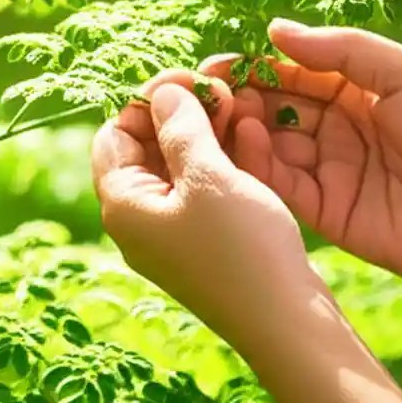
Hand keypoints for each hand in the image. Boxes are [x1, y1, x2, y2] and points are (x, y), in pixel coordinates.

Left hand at [91, 72, 323, 345]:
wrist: (288, 323)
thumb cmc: (242, 248)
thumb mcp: (208, 176)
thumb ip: (179, 128)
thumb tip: (160, 91)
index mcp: (121, 204)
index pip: (113, 134)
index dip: (145, 102)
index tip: (186, 79)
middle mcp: (137, 219)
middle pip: (144, 148)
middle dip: (178, 114)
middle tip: (218, 90)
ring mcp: (170, 232)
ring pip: (177, 165)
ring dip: (203, 132)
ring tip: (237, 105)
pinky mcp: (203, 241)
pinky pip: (202, 188)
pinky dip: (220, 160)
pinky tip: (250, 137)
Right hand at [202, 20, 401, 295]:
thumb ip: (340, 49)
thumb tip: (274, 29)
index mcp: (356, 95)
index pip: (291, 76)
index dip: (254, 68)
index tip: (216, 63)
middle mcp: (336, 132)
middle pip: (272, 111)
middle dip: (238, 98)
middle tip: (208, 90)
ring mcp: (329, 173)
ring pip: (268, 147)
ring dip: (242, 127)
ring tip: (226, 110)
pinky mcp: (325, 212)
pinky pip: (280, 183)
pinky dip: (257, 161)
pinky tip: (249, 135)